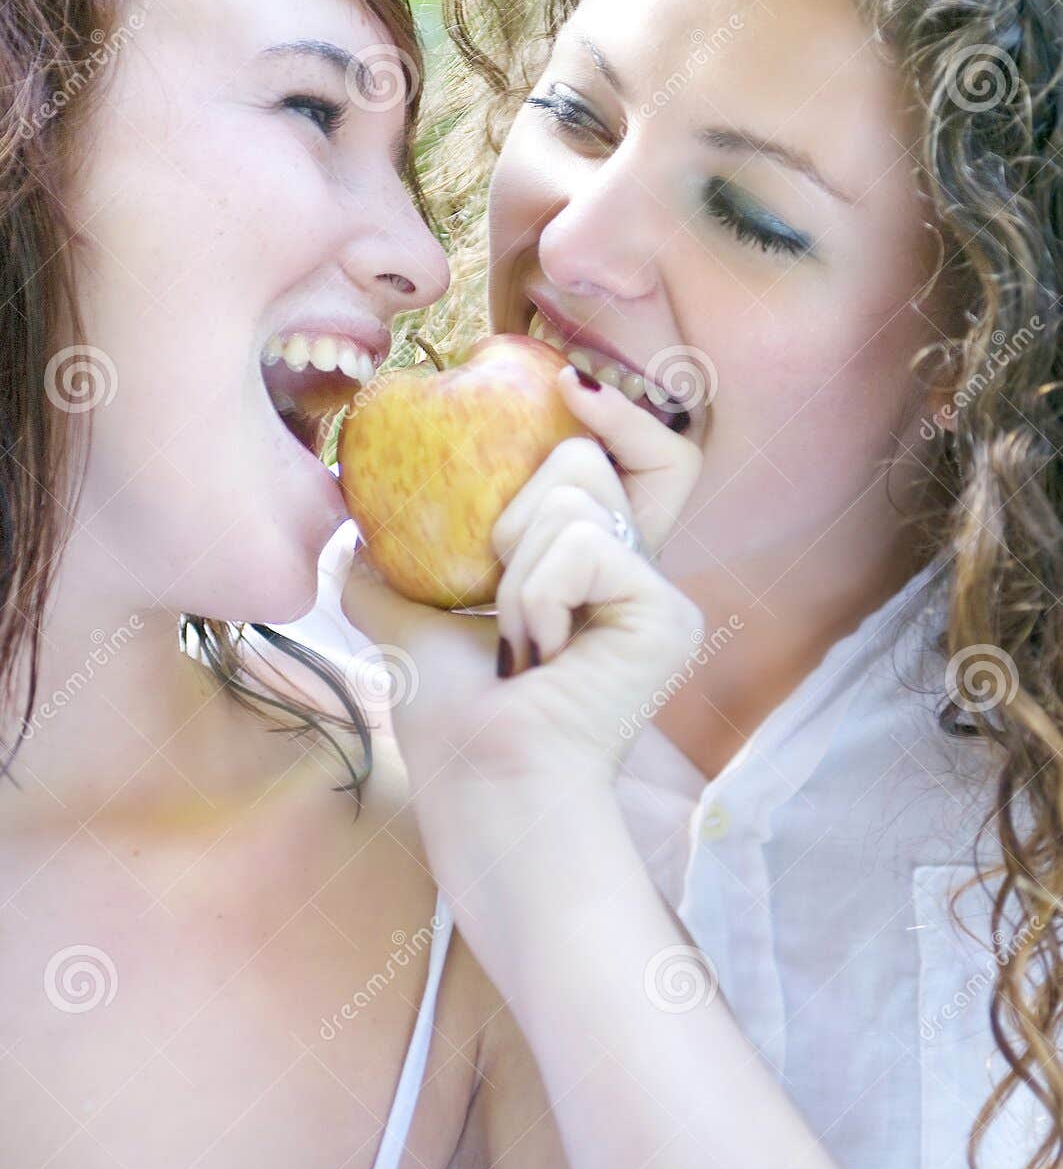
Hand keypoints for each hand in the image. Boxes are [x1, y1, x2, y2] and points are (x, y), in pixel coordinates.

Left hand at [340, 367, 704, 789]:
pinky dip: (536, 594)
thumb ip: (390, 574)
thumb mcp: (408, 629)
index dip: (617, 411)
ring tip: (520, 644)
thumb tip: (350, 529)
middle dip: (515, 511)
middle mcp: (638, 572)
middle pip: (589, 456)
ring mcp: (661, 592)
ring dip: (516, 571)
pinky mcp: (670, 613)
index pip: (636, 455)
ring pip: (576, 495)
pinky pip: (579, 545)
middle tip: (499, 594)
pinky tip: (541, 656)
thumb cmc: (455, 725)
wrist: (486, 786)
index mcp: (592, 569)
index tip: (568, 382)